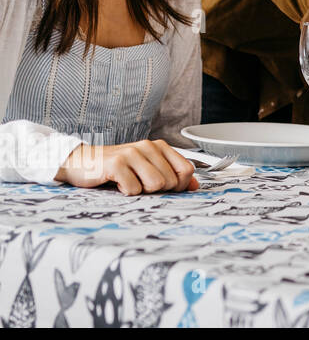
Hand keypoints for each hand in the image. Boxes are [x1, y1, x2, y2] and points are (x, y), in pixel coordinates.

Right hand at [57, 140, 197, 194]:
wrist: (81, 162)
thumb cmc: (116, 168)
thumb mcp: (146, 168)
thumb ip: (171, 174)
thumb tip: (196, 186)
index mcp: (159, 146)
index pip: (187, 170)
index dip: (180, 185)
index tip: (165, 188)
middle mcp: (148, 146)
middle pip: (171, 181)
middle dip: (157, 190)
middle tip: (139, 184)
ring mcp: (132, 154)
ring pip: (156, 185)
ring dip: (141, 191)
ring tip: (129, 183)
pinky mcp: (116, 164)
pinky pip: (134, 190)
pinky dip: (126, 192)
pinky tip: (117, 184)